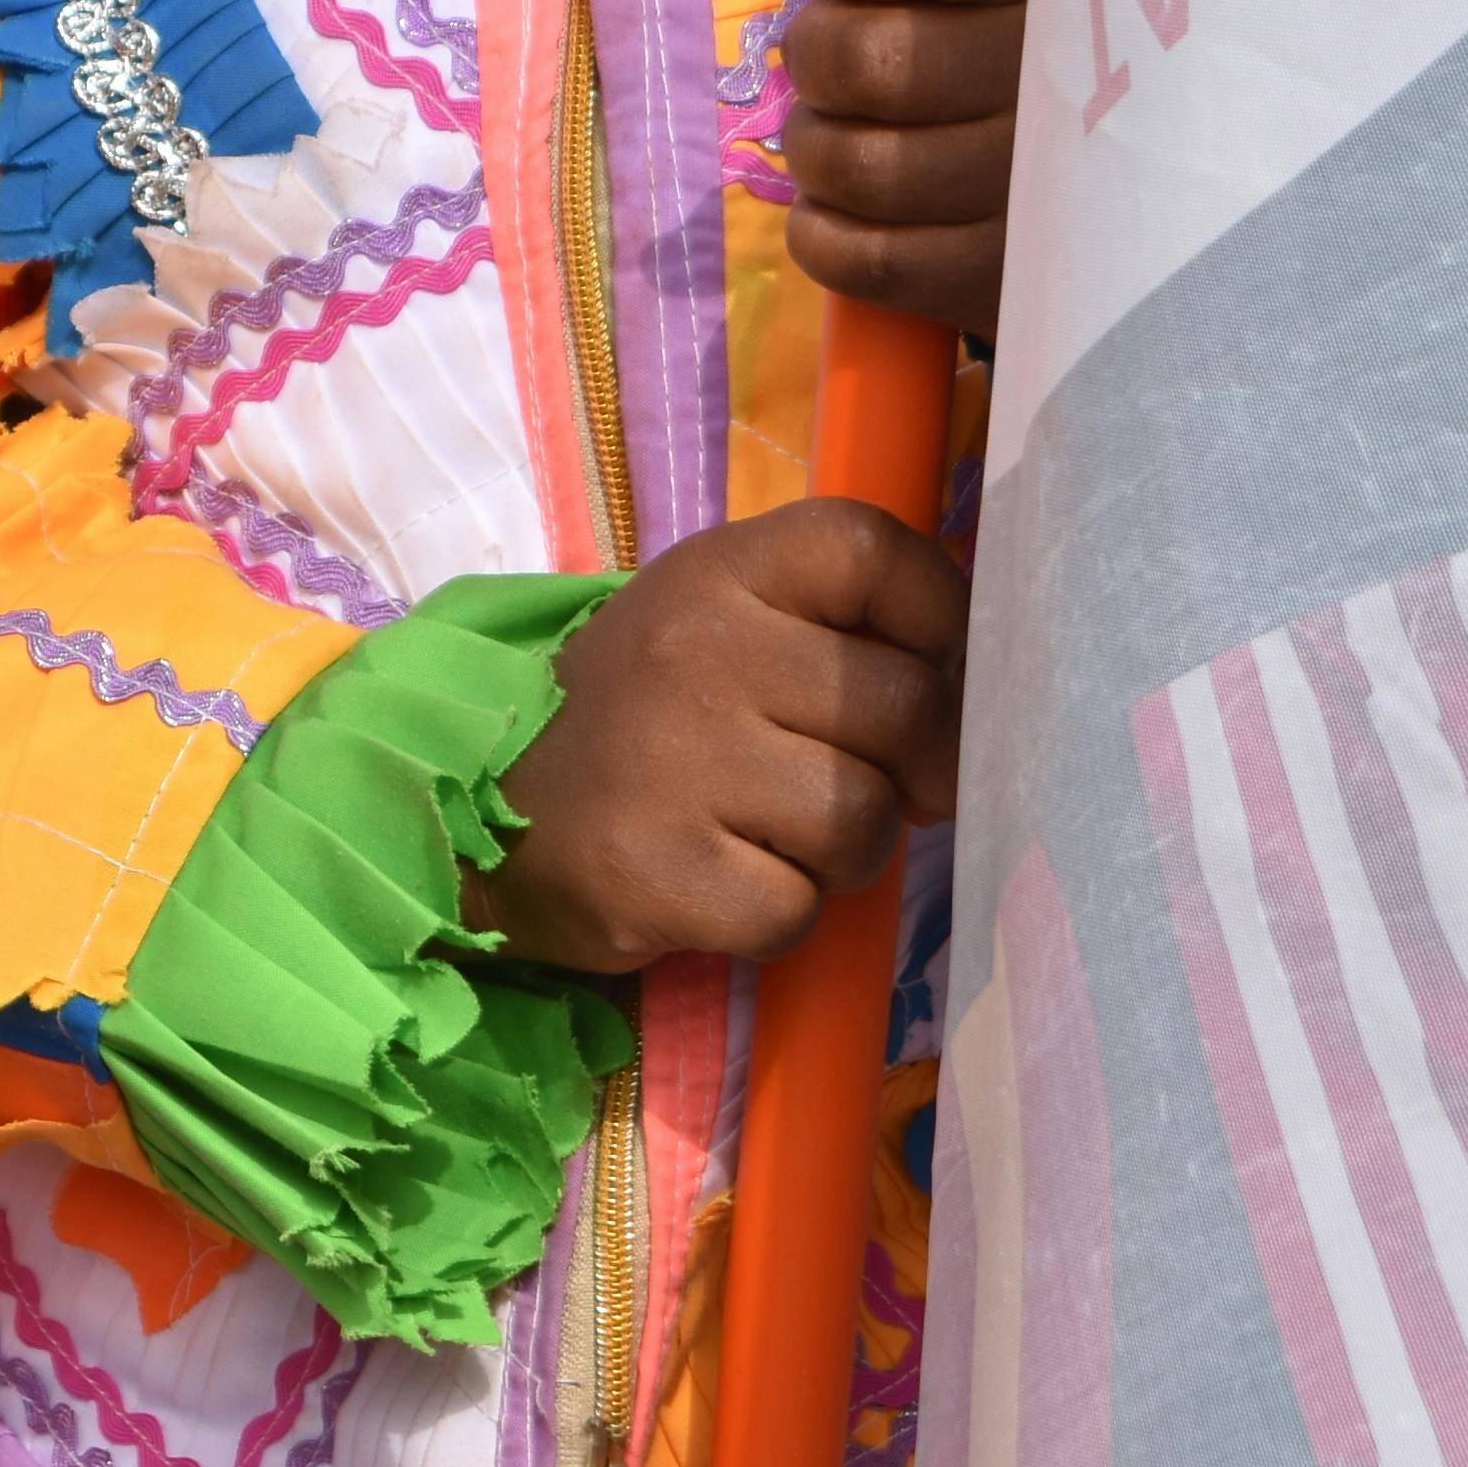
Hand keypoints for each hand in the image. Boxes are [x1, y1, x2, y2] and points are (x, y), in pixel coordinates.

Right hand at [472, 496, 966, 976]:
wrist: (478, 804)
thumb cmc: (641, 713)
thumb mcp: (722, 625)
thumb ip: (842, 633)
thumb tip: (989, 702)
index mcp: (721, 571)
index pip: (876, 552)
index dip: (942, 618)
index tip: (940, 673)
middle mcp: (700, 652)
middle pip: (903, 710)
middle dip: (908, 770)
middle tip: (852, 784)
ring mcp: (674, 763)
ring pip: (864, 822)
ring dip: (839, 851)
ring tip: (768, 834)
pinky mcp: (656, 871)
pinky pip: (796, 910)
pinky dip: (777, 914)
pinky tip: (720, 883)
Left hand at [733, 0, 1032, 339]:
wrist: (1121, 205)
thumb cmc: (1021, 51)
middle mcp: (1060, 80)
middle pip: (862, 60)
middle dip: (822, 56)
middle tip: (845, 64)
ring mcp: (1037, 193)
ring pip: (849, 163)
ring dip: (820, 148)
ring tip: (856, 134)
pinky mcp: (1005, 284)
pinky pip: (856, 256)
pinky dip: (826, 231)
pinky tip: (859, 209)